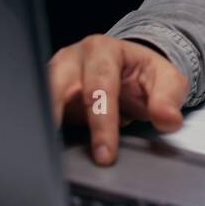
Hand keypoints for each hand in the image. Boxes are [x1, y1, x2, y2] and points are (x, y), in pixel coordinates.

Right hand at [48, 35, 189, 164]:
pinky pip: (36, 110)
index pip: (99, 88)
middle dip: (57, 120)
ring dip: (41, 125)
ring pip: (39, 97)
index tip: (105, 153)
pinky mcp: (45, 93)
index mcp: (103, 50)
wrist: (129, 70)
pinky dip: (38, 129)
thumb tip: (168, 119)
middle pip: (57, 88)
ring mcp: (54, 74)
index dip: (102, 123)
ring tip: (42, 154)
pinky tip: (40, 149)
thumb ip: (168, 99)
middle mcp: (72, 59)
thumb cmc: (143, 74)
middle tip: (58, 155)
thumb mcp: (167, 80)